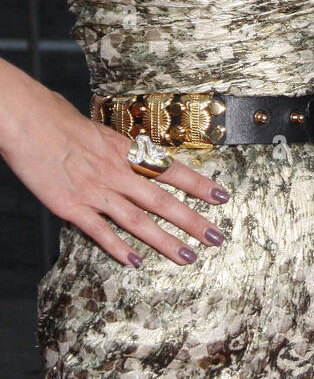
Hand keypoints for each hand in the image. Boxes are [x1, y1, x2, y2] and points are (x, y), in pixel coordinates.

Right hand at [0, 69, 230, 265]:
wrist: (26, 121)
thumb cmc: (57, 117)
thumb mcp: (98, 129)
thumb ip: (116, 147)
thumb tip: (130, 152)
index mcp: (125, 149)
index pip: (171, 169)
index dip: (199, 185)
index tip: (222, 198)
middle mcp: (116, 171)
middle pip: (162, 200)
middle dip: (192, 221)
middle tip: (215, 237)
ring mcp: (95, 191)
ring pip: (138, 221)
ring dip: (165, 241)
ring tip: (187, 257)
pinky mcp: (71, 207)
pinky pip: (100, 231)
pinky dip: (119, 248)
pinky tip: (136, 261)